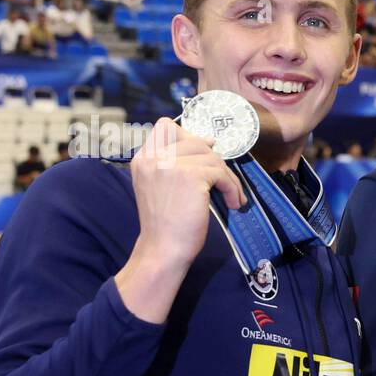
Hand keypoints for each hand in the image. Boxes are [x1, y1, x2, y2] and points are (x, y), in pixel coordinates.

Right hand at [127, 117, 245, 270]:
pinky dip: (232, 188)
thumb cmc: (166, 223)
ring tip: (231, 196)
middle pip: (196, 141)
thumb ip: (176, 162)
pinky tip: (233, 203)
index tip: (203, 157)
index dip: (189, 137)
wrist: (163, 249)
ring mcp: (169, 165)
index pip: (166, 126)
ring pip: (211, 157)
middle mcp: (152, 157)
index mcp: (143, 158)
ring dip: (227, 177)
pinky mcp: (190, 176)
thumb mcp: (161, 186)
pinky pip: (221, 173)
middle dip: (215, 161)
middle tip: (223, 183)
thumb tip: (210, 141)